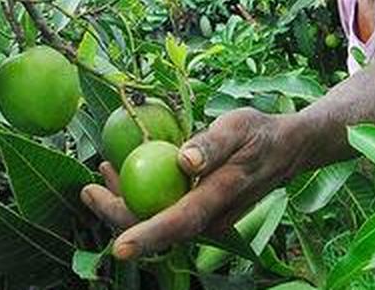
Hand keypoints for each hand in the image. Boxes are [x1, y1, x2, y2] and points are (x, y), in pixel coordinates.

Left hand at [79, 108, 302, 259]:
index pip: (178, 223)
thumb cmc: (260, 134)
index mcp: (219, 198)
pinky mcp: (201, 209)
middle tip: (87, 190)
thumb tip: (184, 159)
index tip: (118, 247)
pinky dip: (140, 192)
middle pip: (158, 227)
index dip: (147, 236)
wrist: (288, 148)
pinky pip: (165, 207)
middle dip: (117, 214)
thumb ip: (212, 143)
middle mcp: (210, 217)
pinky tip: (122, 170)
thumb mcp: (238, 127)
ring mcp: (205, 216)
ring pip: (158, 217)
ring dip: (124, 201)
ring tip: (101, 172)